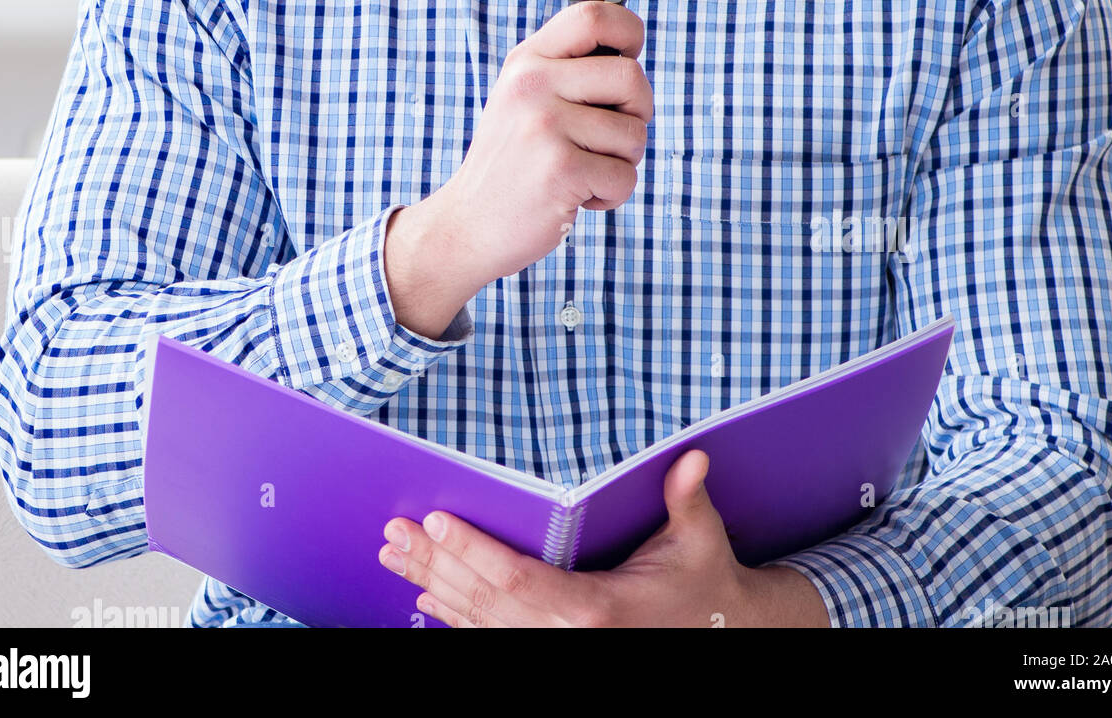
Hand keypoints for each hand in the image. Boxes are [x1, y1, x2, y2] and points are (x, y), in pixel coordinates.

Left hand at [377, 449, 775, 627]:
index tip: (436, 519)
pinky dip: (454, 619)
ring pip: (479, 625)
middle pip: (484, 603)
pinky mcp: (550, 653)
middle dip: (434, 564)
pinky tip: (426, 598)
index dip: (472, 549)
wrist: (718, 633)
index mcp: (596, 610)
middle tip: (392, 533)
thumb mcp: (699, 538)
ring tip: (395, 557)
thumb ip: (686, 498)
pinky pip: (491, 639)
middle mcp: (567, 640)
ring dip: (433, 587)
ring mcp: (556, 653)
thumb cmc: (703, 580)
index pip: (516, 578)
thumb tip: (693, 458)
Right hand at [429, 0, 654, 286]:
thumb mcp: (524, 99)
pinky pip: (625, 177)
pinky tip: (577, 197)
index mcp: (528, 60)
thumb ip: (567, 70)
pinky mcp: (560, 169)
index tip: (627, 62)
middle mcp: (533, 83)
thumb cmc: (513, 163)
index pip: (594, 15)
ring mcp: (544, 125)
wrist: (468, 225)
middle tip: (609, 138)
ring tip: (583, 171)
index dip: (629, 33)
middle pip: (631, 77)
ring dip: (622, 162)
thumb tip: (631, 54)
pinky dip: (612, 195)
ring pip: (634, 134)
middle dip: (638, 113)